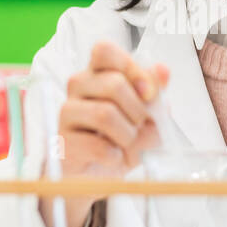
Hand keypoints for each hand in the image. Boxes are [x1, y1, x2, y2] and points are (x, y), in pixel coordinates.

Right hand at [40, 40, 170, 226]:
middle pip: (114, 84)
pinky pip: (97, 146)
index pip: (104, 50)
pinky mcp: (62, 141)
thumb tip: (163, 72)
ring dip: (127, 136)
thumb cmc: (121, 138)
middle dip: (138, 111)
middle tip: (140, 127)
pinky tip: (112, 157)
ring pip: (105, 115)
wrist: (96, 176)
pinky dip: (115, 156)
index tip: (148, 91)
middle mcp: (78, 86)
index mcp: (99, 72)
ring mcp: (67, 112)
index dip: (130, 67)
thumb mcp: (146, 117)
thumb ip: (155, 95)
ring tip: (126, 145)